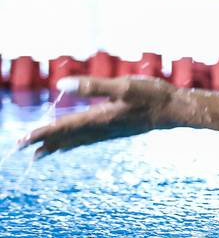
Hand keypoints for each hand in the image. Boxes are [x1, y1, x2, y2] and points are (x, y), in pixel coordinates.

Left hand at [18, 76, 178, 158]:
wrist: (178, 110)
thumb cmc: (153, 96)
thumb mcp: (124, 87)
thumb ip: (93, 86)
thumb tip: (61, 84)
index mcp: (100, 117)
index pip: (63, 127)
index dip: (41, 133)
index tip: (21, 141)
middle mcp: (102, 128)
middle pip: (67, 137)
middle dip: (44, 142)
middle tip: (21, 149)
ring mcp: (110, 130)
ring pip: (77, 140)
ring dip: (57, 145)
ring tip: (40, 152)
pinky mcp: (117, 129)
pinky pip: (88, 139)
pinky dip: (74, 142)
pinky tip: (71, 144)